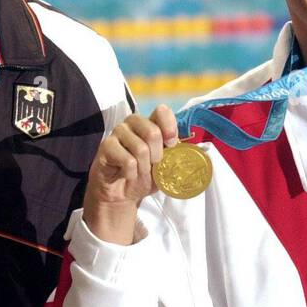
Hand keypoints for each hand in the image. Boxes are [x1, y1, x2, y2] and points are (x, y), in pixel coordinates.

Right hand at [83, 105, 178, 244]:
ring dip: (143, 168)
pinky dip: (131, 173)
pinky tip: (126, 174)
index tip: (171, 144)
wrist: (121, 194)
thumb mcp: (166, 167)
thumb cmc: (143, 177)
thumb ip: (178, 156)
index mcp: (150, 123)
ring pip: (140, 148)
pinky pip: (127, 160)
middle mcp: (133, 123)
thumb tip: (201, 151)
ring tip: (138, 172)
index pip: (162, 111)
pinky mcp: (106, 146)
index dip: (170, 127)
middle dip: (157, 156)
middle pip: (153, 132)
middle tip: (152, 165)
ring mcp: (118, 133)